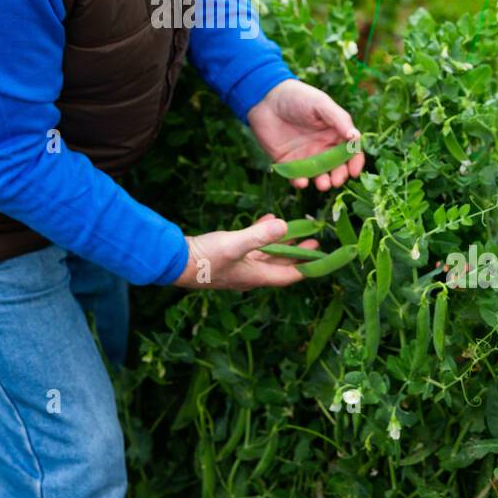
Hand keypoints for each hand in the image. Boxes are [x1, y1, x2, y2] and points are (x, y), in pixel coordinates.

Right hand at [171, 214, 321, 291]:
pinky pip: (251, 247)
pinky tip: (265, 220)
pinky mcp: (227, 257)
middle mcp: (249, 274)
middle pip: (280, 265)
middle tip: (315, 242)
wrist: (173, 262)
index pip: (288, 275)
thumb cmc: (204, 257)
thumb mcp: (234, 244)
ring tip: (295, 229)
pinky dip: (261, 236)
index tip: (324, 259)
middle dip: (298, 254)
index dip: (307, 268)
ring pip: (266, 255)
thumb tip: (285, 225)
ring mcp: (238, 267)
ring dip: (281, 243)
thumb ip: (259, 235)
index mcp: (255, 276)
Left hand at [247, 78, 364, 191]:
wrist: (265, 99)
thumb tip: (356, 138)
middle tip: (336, 181)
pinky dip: (300, 182)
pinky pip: (296, 177)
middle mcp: (323, 147)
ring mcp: (306, 156)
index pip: (350, 152)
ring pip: (318, 175)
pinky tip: (301, 182)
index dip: (355, 162)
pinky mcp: (288, 162)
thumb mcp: (321, 104)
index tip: (354, 172)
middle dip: (339, 176)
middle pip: (337, 167)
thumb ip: (340, 120)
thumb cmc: (298, 97)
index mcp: (334, 134)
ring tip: (322, 184)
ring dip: (322, 182)